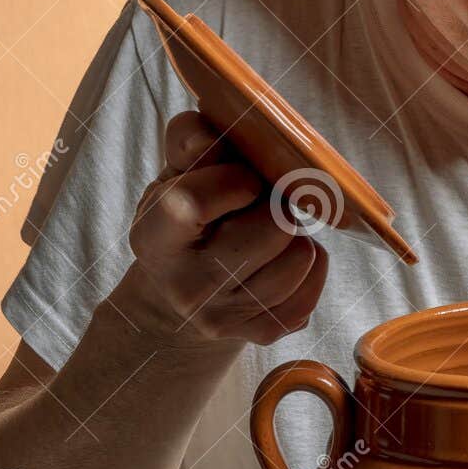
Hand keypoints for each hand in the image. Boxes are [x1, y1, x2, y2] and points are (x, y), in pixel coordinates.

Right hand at [115, 110, 328, 348]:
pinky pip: (314, 286)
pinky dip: (310, 264)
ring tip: (268, 232)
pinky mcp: (262, 334)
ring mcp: (226, 318)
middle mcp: (187, 287)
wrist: (180, 296)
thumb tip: (206, 134)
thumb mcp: (175, 174)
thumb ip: (189, 140)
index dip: (232, 180)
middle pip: (272, 227)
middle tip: (259, 204)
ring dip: (295, 234)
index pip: (194, 203)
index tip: (241, 178)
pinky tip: (282, 258)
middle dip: (274, 204)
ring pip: (300, 257)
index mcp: (154, 239)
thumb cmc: (185, 218)